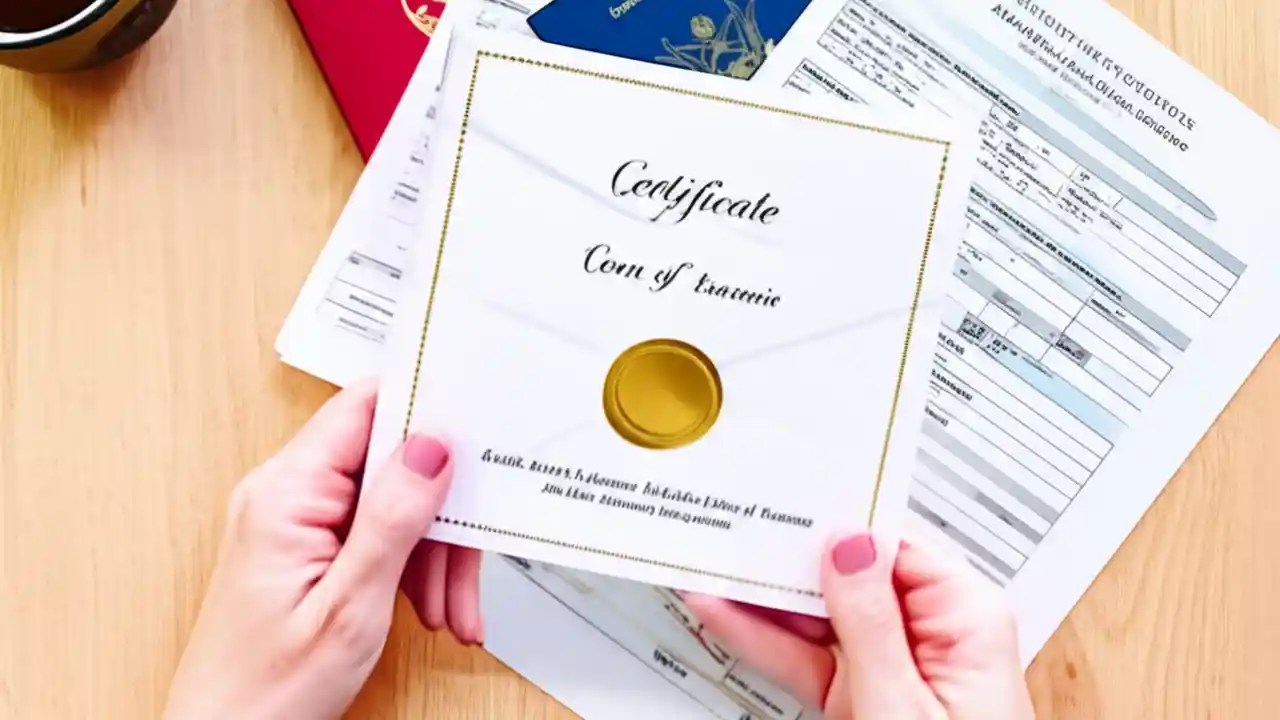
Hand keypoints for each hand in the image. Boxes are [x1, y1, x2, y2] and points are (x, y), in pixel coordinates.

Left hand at [164, 380, 482, 719]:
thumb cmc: (266, 693)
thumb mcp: (350, 605)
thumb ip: (394, 518)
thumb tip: (432, 444)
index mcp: (286, 493)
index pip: (365, 405)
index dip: (424, 407)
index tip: (473, 432)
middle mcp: (286, 494)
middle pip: (391, 463)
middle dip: (439, 516)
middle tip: (463, 570)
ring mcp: (296, 519)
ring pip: (394, 502)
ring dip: (433, 553)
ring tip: (449, 608)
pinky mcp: (308, 544)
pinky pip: (377, 531)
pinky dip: (412, 567)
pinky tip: (430, 606)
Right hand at [683, 534, 1033, 719]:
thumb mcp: (901, 704)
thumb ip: (871, 622)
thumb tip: (849, 543)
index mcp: (964, 617)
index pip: (892, 544)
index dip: (835, 521)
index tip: (785, 502)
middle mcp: (933, 632)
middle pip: (851, 573)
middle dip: (789, 557)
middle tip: (732, 531)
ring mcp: (895, 665)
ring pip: (819, 614)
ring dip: (765, 597)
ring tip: (712, 567)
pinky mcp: (864, 694)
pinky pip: (809, 654)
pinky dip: (766, 640)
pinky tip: (725, 615)